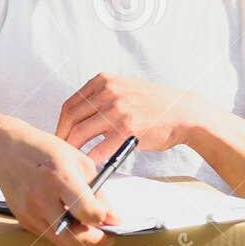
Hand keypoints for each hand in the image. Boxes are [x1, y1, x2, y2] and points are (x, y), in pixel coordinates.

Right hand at [0, 120, 115, 245]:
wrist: (6, 150)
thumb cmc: (44, 151)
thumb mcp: (78, 162)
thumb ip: (98, 191)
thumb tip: (112, 217)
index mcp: (60, 177)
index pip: (87, 212)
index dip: (103, 219)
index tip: (109, 218)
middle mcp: (42, 197)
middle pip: (73, 236)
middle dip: (95, 240)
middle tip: (106, 236)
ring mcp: (30, 211)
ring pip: (61, 241)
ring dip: (79, 240)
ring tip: (89, 229)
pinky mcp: (23, 219)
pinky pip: (48, 235)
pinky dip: (63, 233)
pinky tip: (70, 222)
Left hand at [56, 73, 203, 160]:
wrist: (184, 113)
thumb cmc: (155, 104)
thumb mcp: (125, 88)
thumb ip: (102, 96)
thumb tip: (78, 116)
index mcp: (104, 81)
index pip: (70, 104)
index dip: (61, 124)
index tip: (61, 136)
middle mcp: (109, 92)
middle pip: (71, 118)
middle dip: (62, 138)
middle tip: (61, 152)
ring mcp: (117, 110)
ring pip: (80, 134)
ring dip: (72, 150)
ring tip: (71, 160)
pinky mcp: (127, 129)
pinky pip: (99, 148)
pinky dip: (90, 158)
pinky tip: (90, 164)